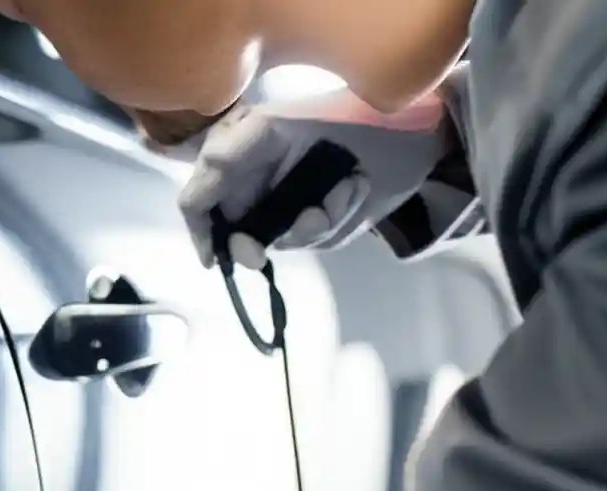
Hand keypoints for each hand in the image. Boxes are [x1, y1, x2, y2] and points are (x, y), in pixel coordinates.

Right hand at [179, 89, 452, 268]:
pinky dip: (340, 216)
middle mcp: (258, 178)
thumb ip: (227, 152)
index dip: (200, 231)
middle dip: (272, 235)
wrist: (411, 130)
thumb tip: (195, 190)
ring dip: (320, 220)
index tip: (214, 258)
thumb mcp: (273, 127)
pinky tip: (355, 187)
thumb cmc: (344, 117)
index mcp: (238, 151)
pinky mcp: (321, 214)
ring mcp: (290, 199)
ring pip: (286, 237)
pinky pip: (318, 236)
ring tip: (346, 187)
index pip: (199, 199)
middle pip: (242, 230)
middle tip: (301, 228)